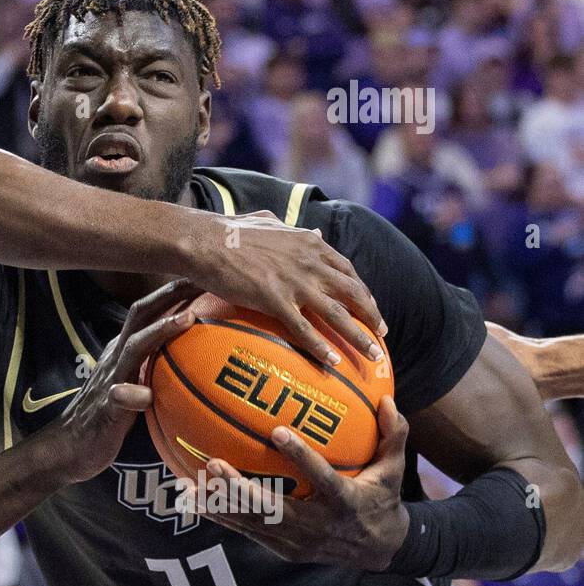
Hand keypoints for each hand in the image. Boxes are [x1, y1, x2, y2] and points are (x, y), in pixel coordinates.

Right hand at [36, 279, 199, 484]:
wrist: (69, 446)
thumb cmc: (110, 418)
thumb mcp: (135, 386)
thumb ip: (157, 371)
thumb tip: (198, 366)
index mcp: (124, 349)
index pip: (148, 310)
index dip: (172, 290)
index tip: (201, 273)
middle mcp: (116, 356)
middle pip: (140, 314)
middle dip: (169, 293)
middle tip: (199, 276)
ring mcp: (110, 379)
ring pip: (133, 347)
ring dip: (160, 330)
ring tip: (186, 318)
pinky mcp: (105, 408)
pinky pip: (119, 397)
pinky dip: (134, 393)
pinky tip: (146, 396)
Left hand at [183, 396, 411, 570]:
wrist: (380, 551)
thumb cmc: (381, 499)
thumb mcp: (394, 470)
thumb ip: (393, 435)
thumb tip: (387, 400)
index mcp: (346, 501)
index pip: (322, 477)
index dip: (301, 456)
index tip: (279, 431)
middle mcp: (318, 524)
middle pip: (274, 508)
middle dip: (242, 489)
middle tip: (216, 464)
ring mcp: (297, 540)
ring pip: (252, 522)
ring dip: (220, 504)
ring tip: (189, 486)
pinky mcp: (281, 548)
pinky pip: (245, 531)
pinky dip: (219, 516)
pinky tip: (192, 500)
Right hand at [189, 210, 385, 367]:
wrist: (205, 241)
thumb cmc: (230, 231)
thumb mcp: (270, 222)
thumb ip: (296, 229)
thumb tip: (317, 230)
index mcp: (310, 243)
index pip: (347, 270)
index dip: (363, 291)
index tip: (369, 307)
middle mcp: (310, 262)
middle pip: (352, 293)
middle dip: (371, 315)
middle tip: (381, 335)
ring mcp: (294, 283)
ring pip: (337, 315)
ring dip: (358, 337)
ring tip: (372, 356)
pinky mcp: (275, 300)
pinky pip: (304, 329)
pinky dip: (321, 347)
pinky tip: (332, 362)